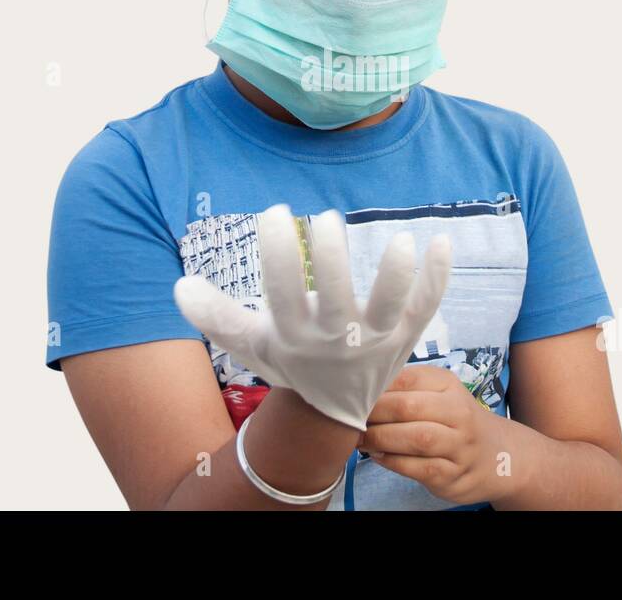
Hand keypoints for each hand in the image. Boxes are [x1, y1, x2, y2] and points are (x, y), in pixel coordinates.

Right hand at [173, 203, 451, 430]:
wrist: (336, 408)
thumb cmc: (290, 362)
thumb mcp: (251, 343)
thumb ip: (215, 317)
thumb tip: (179, 286)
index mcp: (297, 336)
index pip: (284, 295)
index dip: (279, 255)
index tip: (275, 213)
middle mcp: (339, 339)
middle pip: (337, 301)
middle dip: (332, 262)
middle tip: (325, 220)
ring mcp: (378, 339)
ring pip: (391, 308)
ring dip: (397, 277)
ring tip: (402, 240)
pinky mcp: (408, 334)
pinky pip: (427, 307)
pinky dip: (438, 279)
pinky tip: (442, 241)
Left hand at [355, 364, 511, 505]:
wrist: (498, 456)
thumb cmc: (455, 421)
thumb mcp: (439, 394)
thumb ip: (407, 388)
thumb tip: (362, 388)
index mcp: (449, 385)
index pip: (409, 378)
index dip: (378, 386)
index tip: (355, 393)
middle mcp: (459, 413)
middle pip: (409, 408)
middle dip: (375, 414)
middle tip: (352, 418)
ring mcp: (459, 446)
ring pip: (415, 439)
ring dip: (381, 439)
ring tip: (361, 439)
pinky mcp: (453, 475)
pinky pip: (418, 468)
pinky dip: (393, 462)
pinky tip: (379, 456)